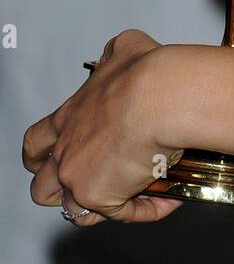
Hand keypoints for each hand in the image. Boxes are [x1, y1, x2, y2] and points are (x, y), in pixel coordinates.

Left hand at [22, 29, 183, 225]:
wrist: (161, 97)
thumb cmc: (146, 74)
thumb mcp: (124, 49)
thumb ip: (114, 57)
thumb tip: (121, 55)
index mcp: (69, 117)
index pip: (37, 143)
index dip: (39, 156)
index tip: (44, 161)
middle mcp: (67, 151)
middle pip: (42, 188)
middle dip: (60, 191)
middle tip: (87, 185)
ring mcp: (78, 178)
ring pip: (74, 211)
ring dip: (101, 206)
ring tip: (129, 196)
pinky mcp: (100, 198)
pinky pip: (123, 214)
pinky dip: (145, 209)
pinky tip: (166, 199)